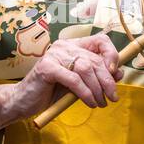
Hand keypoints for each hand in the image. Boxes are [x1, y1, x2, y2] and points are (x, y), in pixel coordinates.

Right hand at [8, 34, 123, 118]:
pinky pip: (74, 80)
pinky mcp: (47, 68)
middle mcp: (64, 46)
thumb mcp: (79, 83)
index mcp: (72, 46)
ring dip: (97, 89)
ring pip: (86, 69)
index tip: (116, 73)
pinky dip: (85, 93)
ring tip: (100, 103)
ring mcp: (54, 55)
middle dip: (107, 81)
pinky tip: (90, 102)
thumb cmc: (51, 91)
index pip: (100, 40)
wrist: (24, 101)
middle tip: (112, 97)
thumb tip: (119, 73)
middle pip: (95, 59)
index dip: (112, 54)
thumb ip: (96, 76)